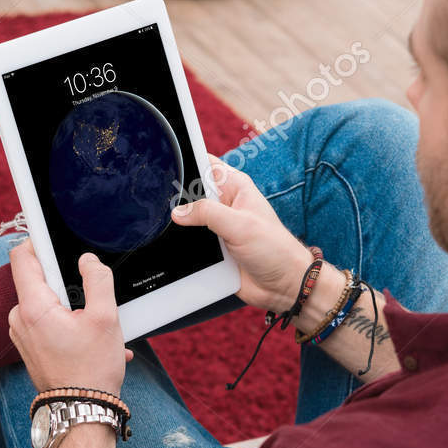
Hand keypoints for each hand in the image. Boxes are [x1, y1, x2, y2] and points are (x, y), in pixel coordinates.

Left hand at [6, 240, 129, 394]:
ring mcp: (21, 334)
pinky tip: (89, 340)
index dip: (39, 241)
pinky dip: (66, 324)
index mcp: (33, 307)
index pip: (23, 256)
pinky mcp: (28, 346)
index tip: (55, 238)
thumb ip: (97, 279)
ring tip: (91, 326)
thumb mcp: (106, 318)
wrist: (81, 411)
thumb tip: (88, 261)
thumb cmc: (92, 371)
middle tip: (87, 300)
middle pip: (38, 279)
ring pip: (44, 301)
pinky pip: (45, 322)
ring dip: (69, 306)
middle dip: (65, 282)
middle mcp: (19, 319)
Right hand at [171, 155, 311, 312]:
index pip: (204, 163)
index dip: (186, 161)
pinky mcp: (212, 248)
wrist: (283, 286)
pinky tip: (178, 249)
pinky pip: (189, 244)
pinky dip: (184, 247)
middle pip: (189, 193)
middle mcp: (224, 204)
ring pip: (186, 220)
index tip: (167, 167)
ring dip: (181, 227)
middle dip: (177, 199)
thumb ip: (207, 213)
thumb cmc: (275, 250)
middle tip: (163, 206)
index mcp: (235, 187)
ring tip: (171, 230)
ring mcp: (217, 226)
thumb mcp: (240, 225)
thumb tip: (177, 212)